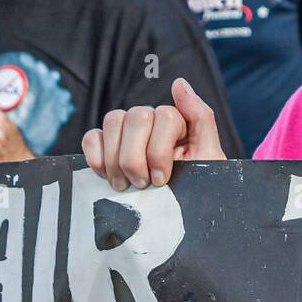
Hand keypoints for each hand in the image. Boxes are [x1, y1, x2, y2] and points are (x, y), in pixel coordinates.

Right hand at [82, 78, 226, 190]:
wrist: (181, 219)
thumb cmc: (199, 188)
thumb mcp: (210, 157)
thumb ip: (201, 117)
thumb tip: (178, 82)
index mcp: (179, 122)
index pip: (165, 116)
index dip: (159, 150)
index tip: (163, 179)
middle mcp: (153, 122)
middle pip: (135, 116)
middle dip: (135, 156)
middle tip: (142, 184)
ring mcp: (128, 134)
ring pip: (113, 122)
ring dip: (115, 158)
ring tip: (124, 186)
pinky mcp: (107, 148)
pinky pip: (91, 136)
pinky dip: (95, 155)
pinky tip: (105, 176)